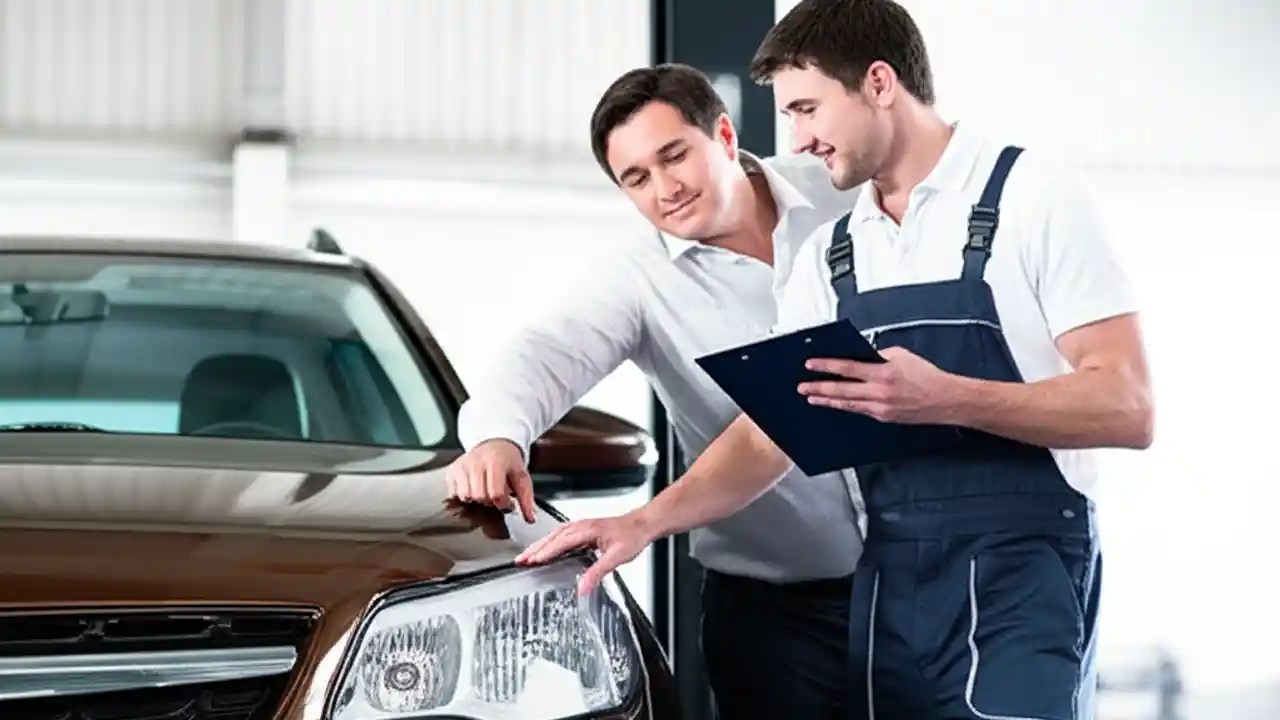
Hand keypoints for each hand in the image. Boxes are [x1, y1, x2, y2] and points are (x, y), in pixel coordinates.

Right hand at [445, 439, 535, 522]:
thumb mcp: (522, 477)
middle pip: (479, 496)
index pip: (496, 493)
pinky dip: (464, 496)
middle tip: (496, 497)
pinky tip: (473, 489)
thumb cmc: (509, 463)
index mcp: (496, 462)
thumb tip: (530, 520)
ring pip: (464, 496)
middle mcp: (476, 462)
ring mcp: (462, 465)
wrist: (495, 444)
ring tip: (484, 492)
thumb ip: (527, 499)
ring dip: (476, 500)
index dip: (503, 504)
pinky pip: (454, 493)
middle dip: (489, 502)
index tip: (508, 503)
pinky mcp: (452, 469)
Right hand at [515, 512, 652, 594]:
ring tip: (527, 556)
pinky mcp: (585, 529)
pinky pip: (562, 534)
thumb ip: (598, 572)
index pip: (560, 542)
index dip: (545, 552)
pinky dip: (551, 541)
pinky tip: (548, 548)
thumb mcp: (616, 557)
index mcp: (587, 530)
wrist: (643, 524)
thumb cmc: (632, 536)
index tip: (532, 561)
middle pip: (553, 537)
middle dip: (535, 548)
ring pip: (556, 534)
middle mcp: (582, 526)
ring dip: (541, 544)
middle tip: (520, 560)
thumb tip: (583, 588)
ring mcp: (582, 526)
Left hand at [798, 346, 958, 423]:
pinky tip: (835, 405)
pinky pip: (860, 411)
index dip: (826, 366)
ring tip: (812, 398)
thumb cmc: (927, 376)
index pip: (847, 368)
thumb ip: (878, 356)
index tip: (810, 364)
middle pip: (842, 390)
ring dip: (827, 401)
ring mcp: (881, 407)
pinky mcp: (884, 417)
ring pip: (847, 404)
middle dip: (819, 388)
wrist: (945, 399)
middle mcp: (879, 392)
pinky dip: (846, 407)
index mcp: (883, 372)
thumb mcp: (901, 356)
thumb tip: (861, 356)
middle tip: (802, 387)